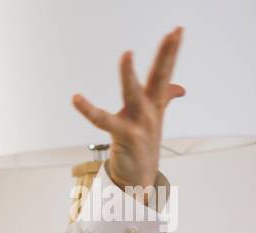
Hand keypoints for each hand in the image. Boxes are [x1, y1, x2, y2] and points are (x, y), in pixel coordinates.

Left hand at [72, 27, 185, 191]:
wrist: (140, 180)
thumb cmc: (143, 145)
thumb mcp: (155, 119)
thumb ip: (164, 100)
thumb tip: (179, 89)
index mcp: (155, 104)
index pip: (165, 72)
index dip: (171, 51)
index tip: (177, 30)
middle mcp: (150, 111)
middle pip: (159, 76)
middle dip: (166, 54)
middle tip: (173, 33)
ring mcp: (139, 124)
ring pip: (133, 93)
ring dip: (130, 74)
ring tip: (127, 54)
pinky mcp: (124, 137)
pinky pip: (102, 120)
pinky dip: (88, 110)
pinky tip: (76, 98)